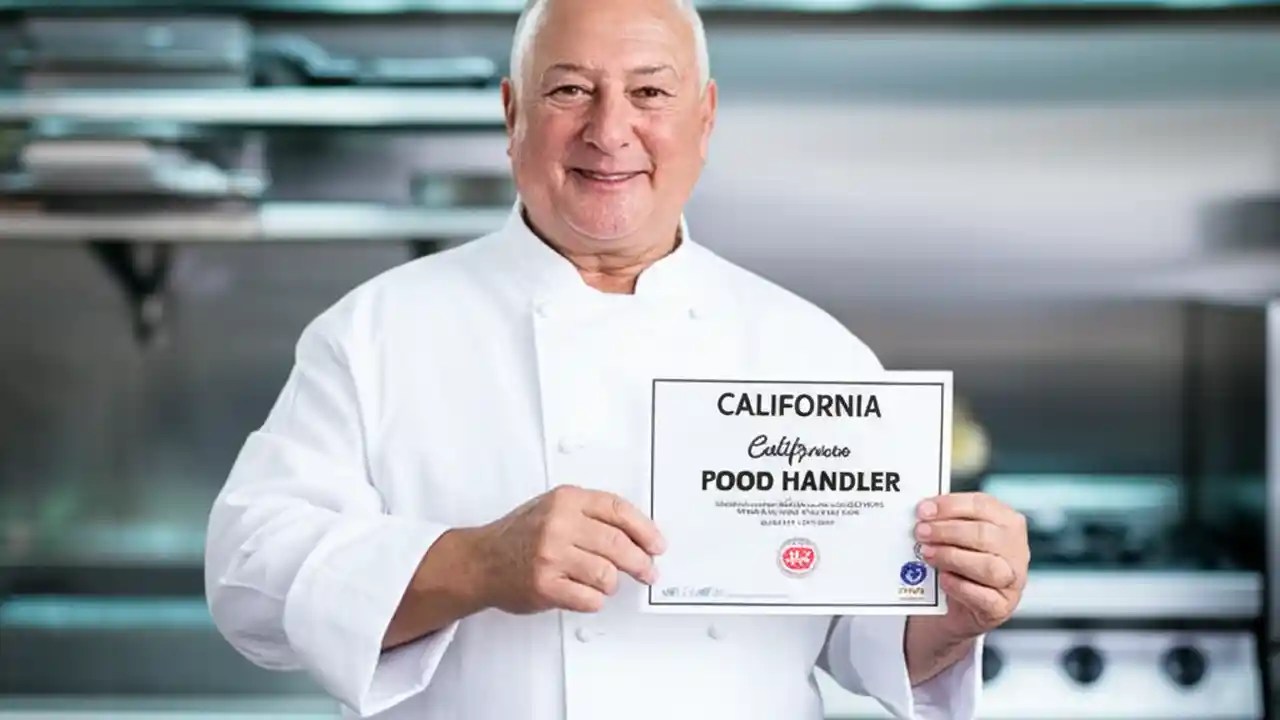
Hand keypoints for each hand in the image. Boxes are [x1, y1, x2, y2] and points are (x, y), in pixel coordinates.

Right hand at [471, 485, 666, 614]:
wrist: (481, 561)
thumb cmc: (520, 535)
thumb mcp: (552, 507)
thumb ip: (589, 514)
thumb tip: (636, 533)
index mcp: (565, 500)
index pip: (618, 510)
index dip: (645, 530)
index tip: (656, 544)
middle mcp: (558, 525)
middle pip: (618, 545)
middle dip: (640, 562)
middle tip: (648, 571)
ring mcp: (551, 556)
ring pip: (607, 575)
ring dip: (613, 584)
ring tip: (606, 583)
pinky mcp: (545, 586)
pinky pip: (590, 598)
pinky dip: (595, 599)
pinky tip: (587, 593)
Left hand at [915, 492, 1028, 640]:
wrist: (965, 604)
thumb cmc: (963, 561)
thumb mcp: (959, 535)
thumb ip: (947, 521)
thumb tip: (923, 512)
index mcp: (1006, 521)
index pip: (982, 505)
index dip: (950, 506)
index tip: (923, 510)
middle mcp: (1015, 548)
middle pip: (984, 534)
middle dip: (947, 531)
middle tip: (921, 533)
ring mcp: (1012, 579)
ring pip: (988, 566)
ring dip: (952, 558)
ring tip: (927, 554)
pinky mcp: (1002, 606)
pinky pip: (984, 597)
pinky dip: (960, 586)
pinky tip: (943, 579)